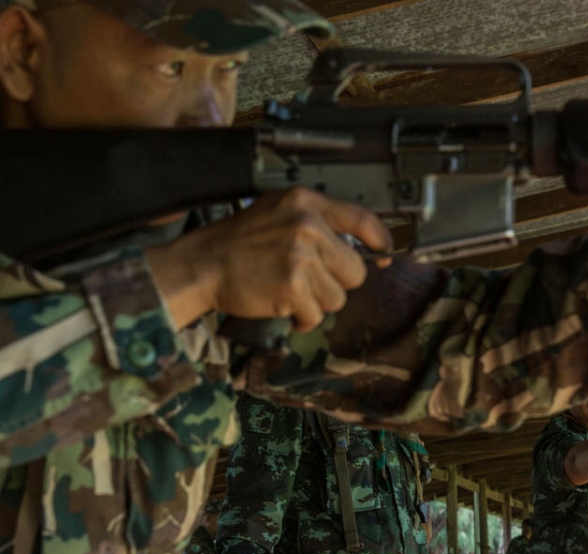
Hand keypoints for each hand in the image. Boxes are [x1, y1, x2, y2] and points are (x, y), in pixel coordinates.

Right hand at [147, 187, 391, 331]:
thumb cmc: (238, 243)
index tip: (385, 253)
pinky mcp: (293, 287)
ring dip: (316, 302)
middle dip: (335, 282)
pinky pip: (316, 315)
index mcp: (305, 202)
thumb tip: (367, 250)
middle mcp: (307, 225)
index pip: (362, 219)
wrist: (203, 264)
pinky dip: (301, 318)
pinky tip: (282, 304)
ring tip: (288, 289)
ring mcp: (301, 257)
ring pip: (337, 297)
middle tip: (306, 279)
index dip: (379, 240)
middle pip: (355, 270)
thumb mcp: (277, 212)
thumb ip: (318, 223)